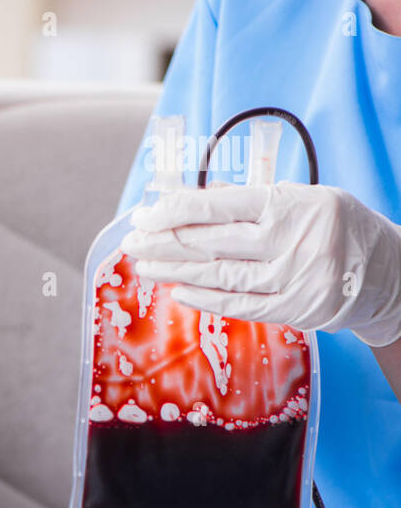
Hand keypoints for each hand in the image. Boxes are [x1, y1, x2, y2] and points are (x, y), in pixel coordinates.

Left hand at [123, 182, 400, 345]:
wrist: (387, 271)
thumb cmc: (332, 226)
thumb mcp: (300, 199)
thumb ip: (249, 201)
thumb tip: (192, 200)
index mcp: (289, 203)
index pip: (217, 206)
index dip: (173, 211)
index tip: (144, 215)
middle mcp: (291, 240)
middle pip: (210, 242)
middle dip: (163, 242)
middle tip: (132, 242)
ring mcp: (293, 277)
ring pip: (218, 275)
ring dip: (173, 271)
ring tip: (143, 266)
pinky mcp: (295, 308)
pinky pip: (238, 305)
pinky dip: (204, 298)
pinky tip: (176, 291)